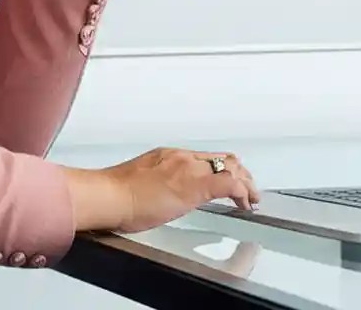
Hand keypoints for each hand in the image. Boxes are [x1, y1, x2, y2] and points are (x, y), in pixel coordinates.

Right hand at [62, 148, 260, 233]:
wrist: (108, 195)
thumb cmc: (116, 194)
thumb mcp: (142, 181)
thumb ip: (158, 183)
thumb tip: (164, 196)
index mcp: (170, 156)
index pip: (206, 157)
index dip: (225, 168)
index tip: (231, 181)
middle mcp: (182, 158)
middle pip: (223, 158)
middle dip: (241, 174)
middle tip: (248, 191)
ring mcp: (190, 169)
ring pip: (230, 167)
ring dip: (245, 183)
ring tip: (251, 199)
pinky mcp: (194, 186)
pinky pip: (229, 183)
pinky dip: (242, 193)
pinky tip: (244, 205)